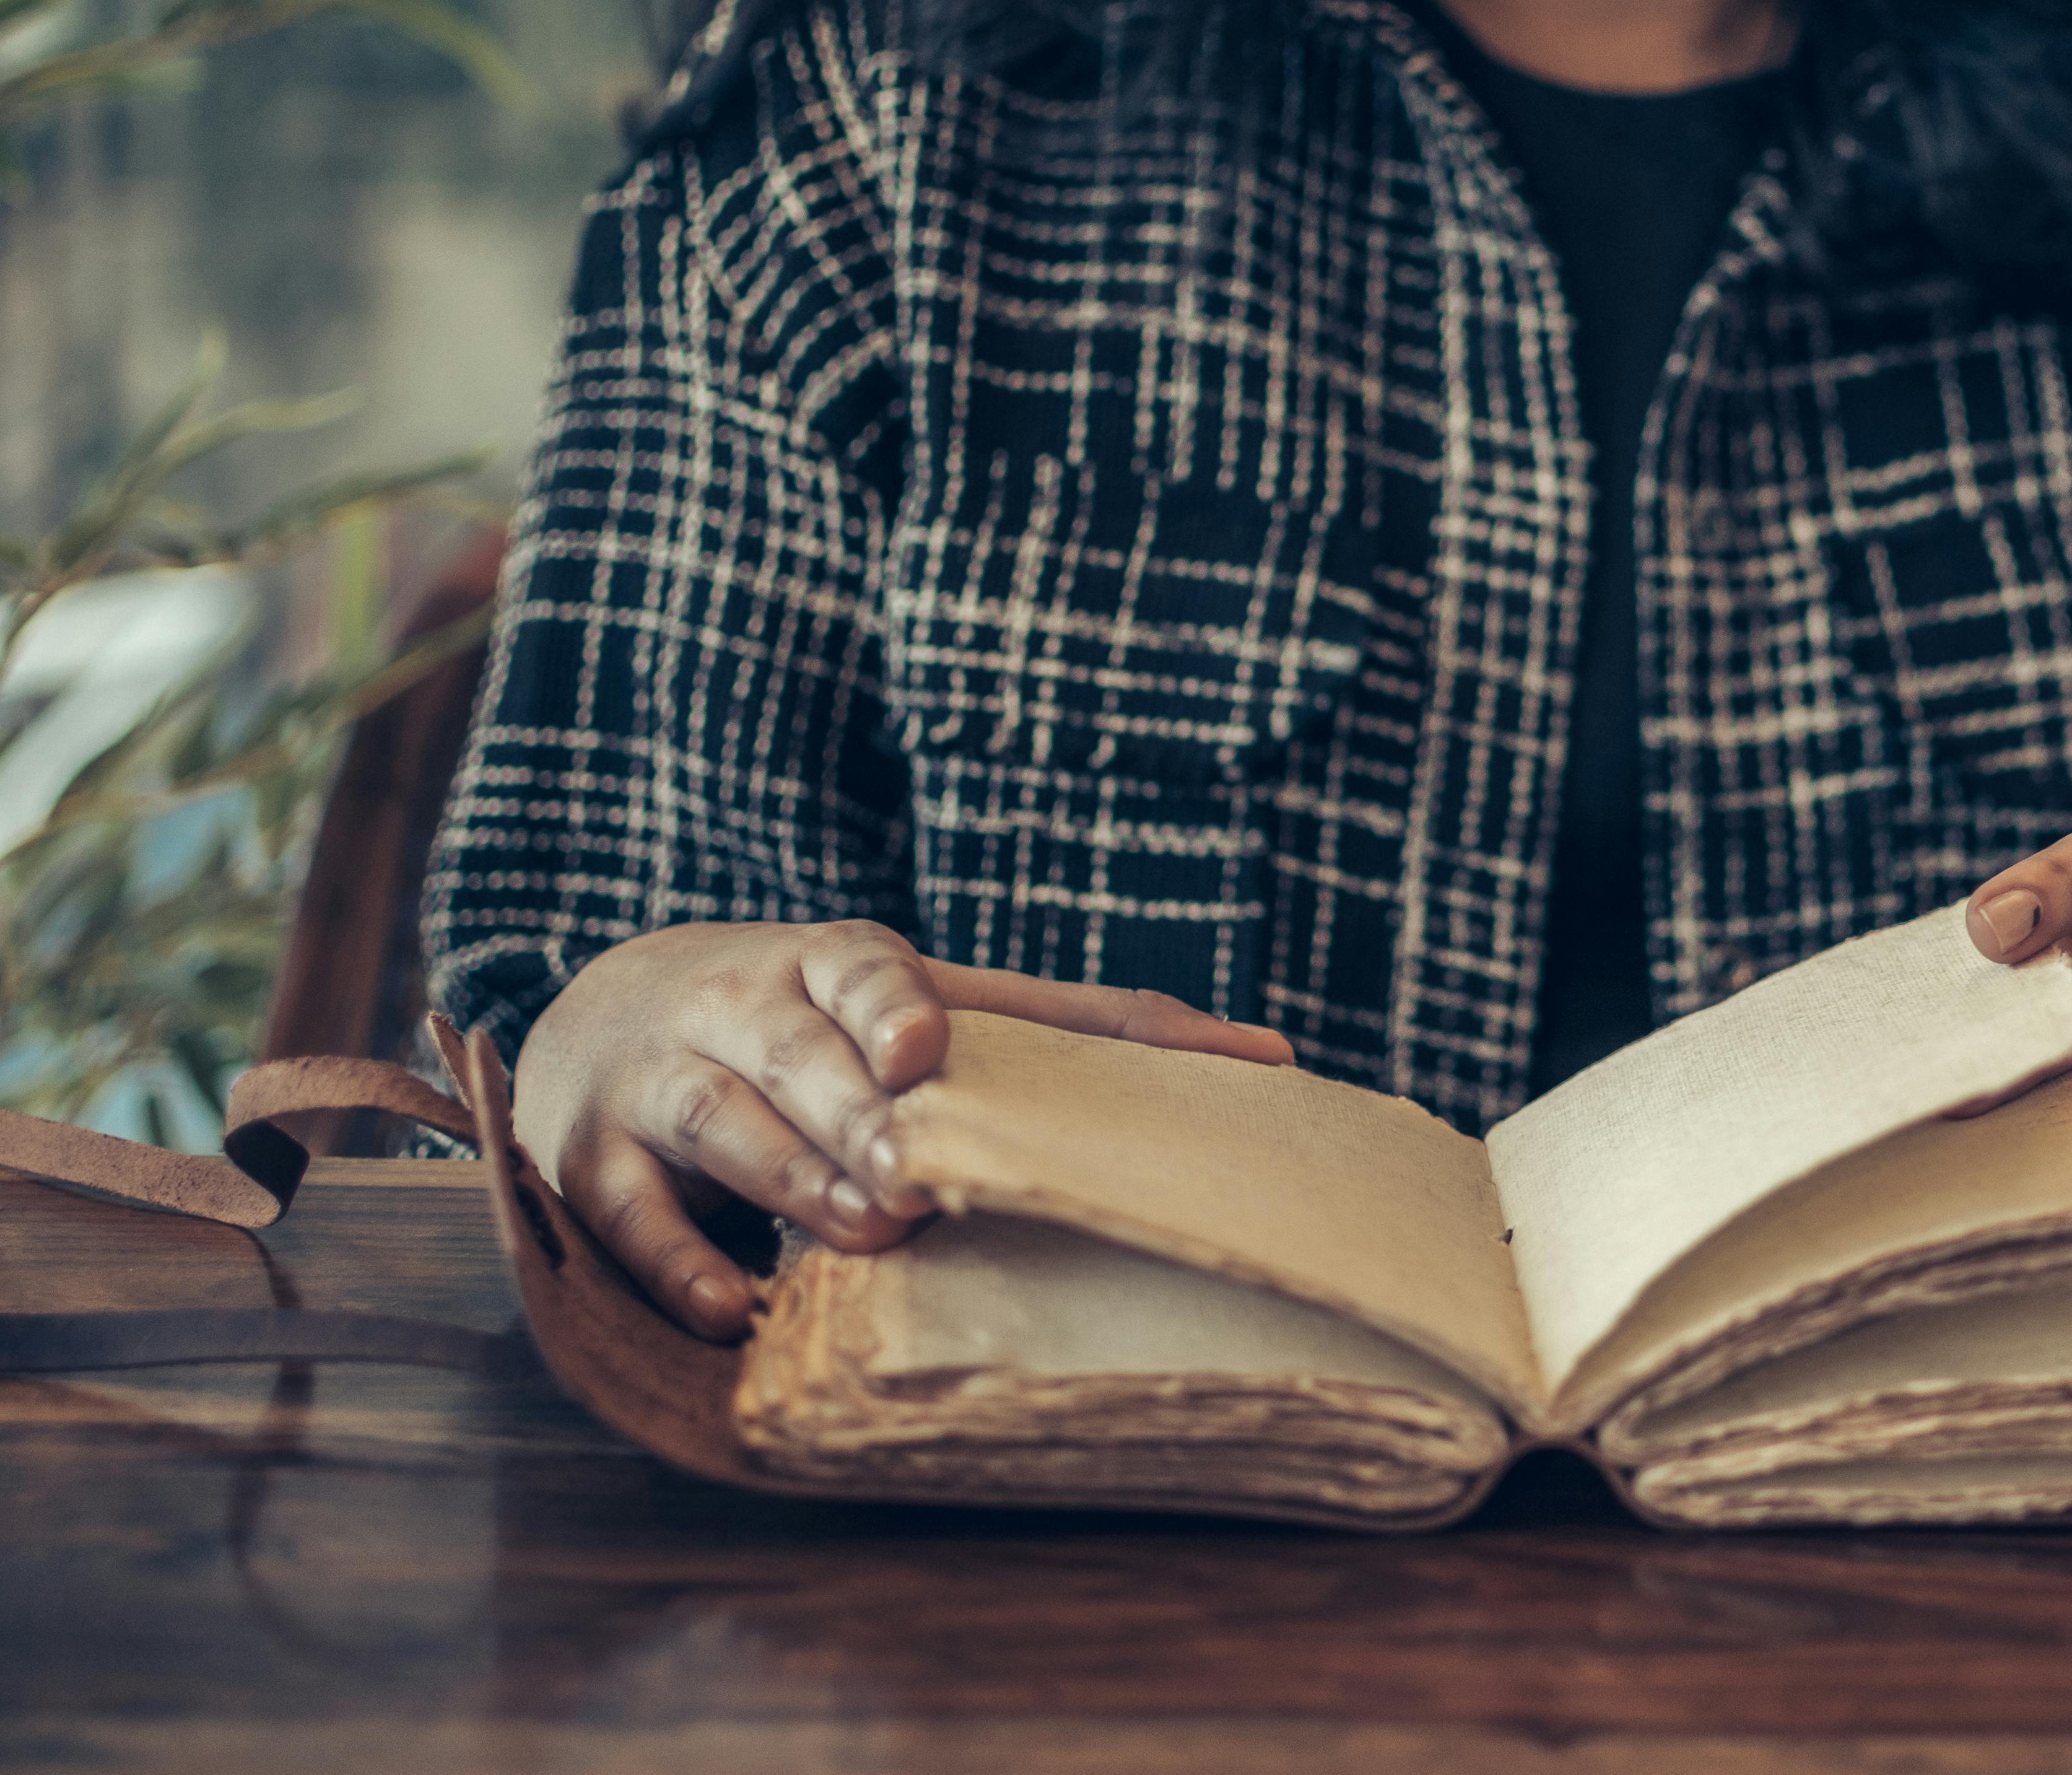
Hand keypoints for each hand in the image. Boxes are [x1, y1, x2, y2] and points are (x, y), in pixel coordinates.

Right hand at [514, 919, 1294, 1339]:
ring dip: (789, 1183)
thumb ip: (1089, 1033)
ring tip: (862, 1232)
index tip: (922, 1054)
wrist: (612, 1014)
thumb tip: (1273, 1062)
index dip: (892, 1007)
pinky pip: (627, 1215)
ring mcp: (658, 1083)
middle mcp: (739, 1009)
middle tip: (914, 1182)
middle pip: (795, 1058)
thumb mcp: (946, 1006)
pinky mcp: (590, 1159)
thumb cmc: (831, 1025)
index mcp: (836, 968)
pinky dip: (675, 1264)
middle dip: (852, 1117)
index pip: (865, 969)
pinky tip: (731, 1311)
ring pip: (719, 1126)